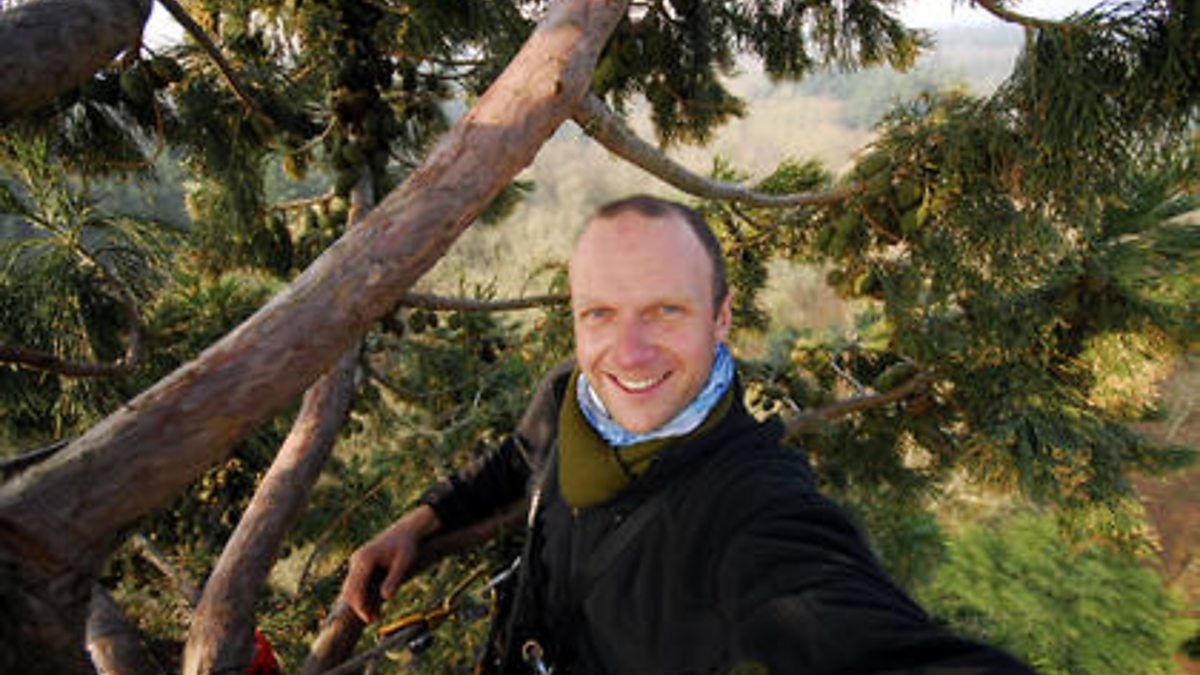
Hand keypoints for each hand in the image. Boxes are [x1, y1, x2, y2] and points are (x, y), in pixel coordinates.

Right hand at [339, 504, 440, 622]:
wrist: (406, 531)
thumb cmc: (407, 546)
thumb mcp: (404, 562)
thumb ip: (394, 579)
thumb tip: (386, 598)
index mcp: (365, 559)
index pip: (356, 589)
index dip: (360, 607)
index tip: (370, 620)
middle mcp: (356, 560)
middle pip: (349, 590)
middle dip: (359, 607)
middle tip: (374, 620)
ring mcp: (356, 562)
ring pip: (351, 588)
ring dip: (360, 602)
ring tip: (376, 615)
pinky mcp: (360, 565)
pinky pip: (356, 583)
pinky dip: (363, 595)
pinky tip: (375, 606)